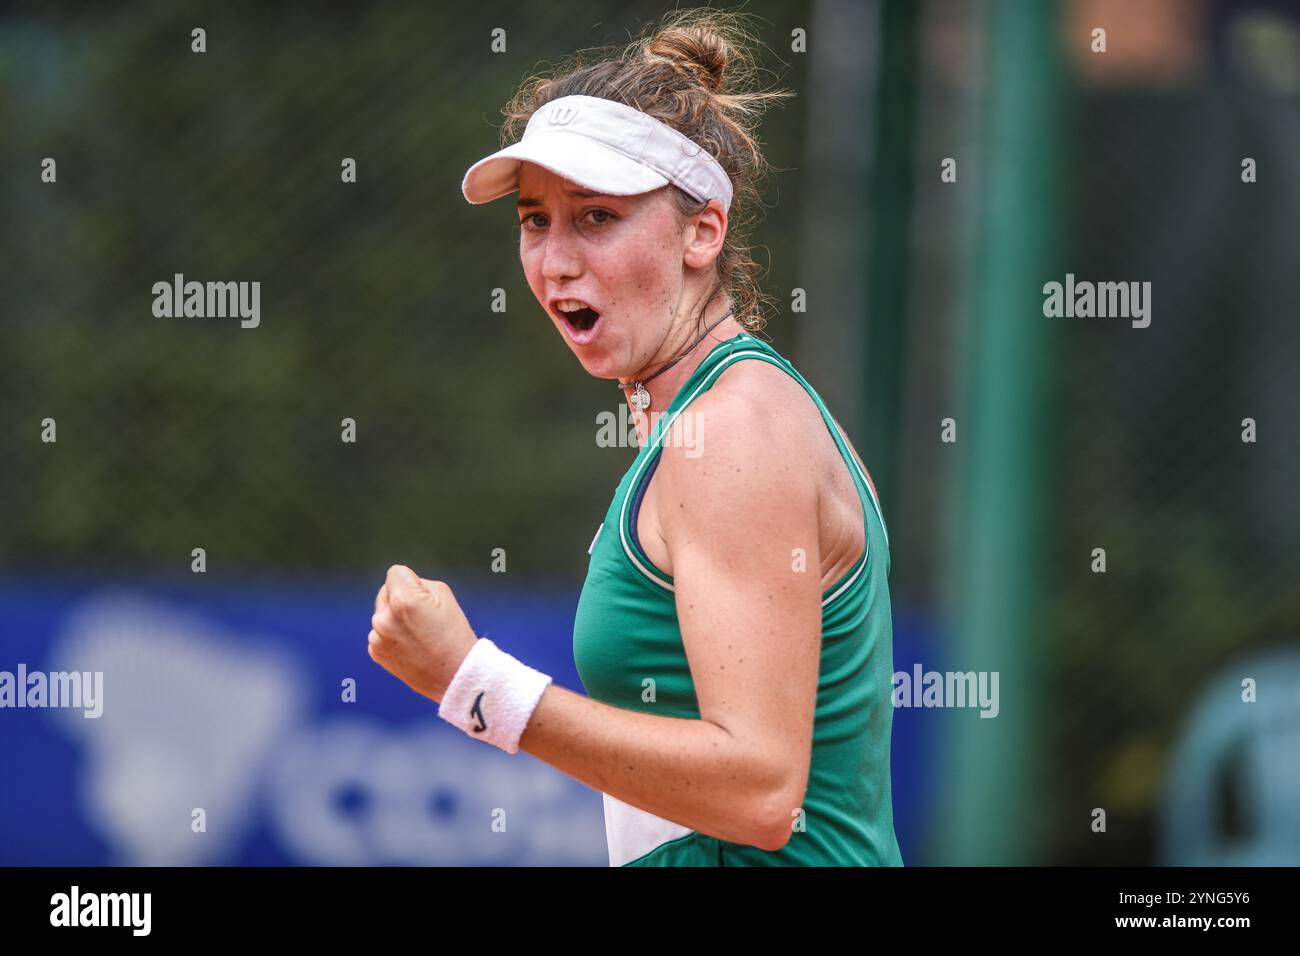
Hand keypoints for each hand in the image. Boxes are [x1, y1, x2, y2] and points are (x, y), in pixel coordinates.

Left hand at [368, 565, 478, 702]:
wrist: (455, 675)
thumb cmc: (454, 631)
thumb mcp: (444, 594)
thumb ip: (417, 582)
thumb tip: (398, 585)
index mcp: (402, 600)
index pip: (396, 572)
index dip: (413, 581)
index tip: (426, 598)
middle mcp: (384, 618)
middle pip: (386, 592)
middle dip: (400, 598)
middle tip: (424, 618)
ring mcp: (377, 637)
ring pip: (383, 613)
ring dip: (395, 618)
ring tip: (419, 635)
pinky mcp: (375, 651)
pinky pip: (380, 632)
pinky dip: (391, 635)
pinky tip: (410, 647)